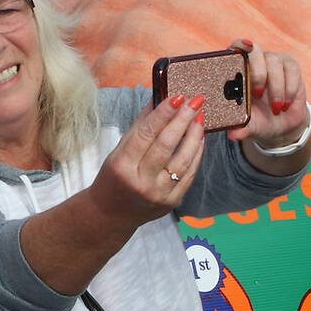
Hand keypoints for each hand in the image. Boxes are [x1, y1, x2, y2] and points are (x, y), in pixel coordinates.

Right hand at [90, 93, 203, 224]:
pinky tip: (199, 138)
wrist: (111, 215)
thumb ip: (140, 126)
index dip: (163, 114)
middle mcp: (141, 182)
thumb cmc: (113, 177)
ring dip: (195, 136)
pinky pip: (189, 175)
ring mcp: (158, 194)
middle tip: (195, 101)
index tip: (178, 96)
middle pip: (166, 145)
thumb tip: (158, 99)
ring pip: (183, 160)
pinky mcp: (172, 202)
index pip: (146, 134)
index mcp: (123, 166)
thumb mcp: (118, 151)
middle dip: (183, 120)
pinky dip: (196, 154)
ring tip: (200, 117)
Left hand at [226, 39, 309, 156]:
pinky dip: (289, 89)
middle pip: (255, 50)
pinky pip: (291, 71)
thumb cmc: (258, 120)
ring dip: (275, 88)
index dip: (240, 45)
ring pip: (274, 62)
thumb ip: (241, 128)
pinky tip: (285, 104)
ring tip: (275, 108)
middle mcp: (255, 61)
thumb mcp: (249, 126)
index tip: (245, 49)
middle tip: (257, 95)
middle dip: (257, 72)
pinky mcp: (291, 66)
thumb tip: (233, 134)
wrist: (281, 124)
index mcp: (237, 70)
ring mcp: (273, 61)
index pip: (236, 48)